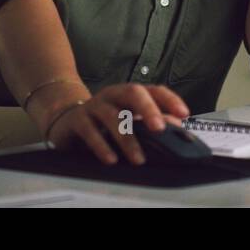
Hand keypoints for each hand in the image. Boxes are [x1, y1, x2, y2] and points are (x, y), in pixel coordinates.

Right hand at [42, 83, 189, 164]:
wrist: (65, 117)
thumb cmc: (103, 119)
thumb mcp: (129, 119)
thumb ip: (153, 121)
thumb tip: (177, 128)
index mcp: (129, 94)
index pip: (154, 90)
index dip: (170, 100)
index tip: (184, 114)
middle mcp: (113, 95)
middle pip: (133, 93)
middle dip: (148, 109)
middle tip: (159, 128)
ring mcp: (94, 106)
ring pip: (112, 116)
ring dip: (127, 138)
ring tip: (138, 159)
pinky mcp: (77, 120)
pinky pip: (89, 131)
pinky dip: (101, 146)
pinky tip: (111, 159)